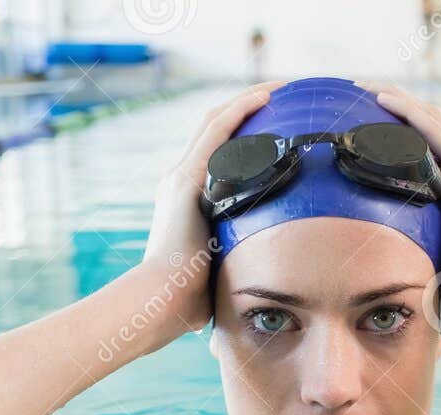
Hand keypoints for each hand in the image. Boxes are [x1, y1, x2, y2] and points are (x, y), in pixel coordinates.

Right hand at [141, 82, 280, 333]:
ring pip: (215, 121)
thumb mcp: (215, 271)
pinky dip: (242, 110)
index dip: (238, 129)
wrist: (158, 300)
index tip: (269, 120)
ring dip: (248, 100)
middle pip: (213, 127)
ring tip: (281, 88)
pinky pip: (218, 131)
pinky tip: (266, 97)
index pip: (212, 152)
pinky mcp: (187, 180)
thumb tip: (259, 280)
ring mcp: (180, 178)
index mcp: (184, 199)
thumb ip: (232, 264)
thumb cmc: (185, 299)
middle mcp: (178, 181)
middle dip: (246, 106)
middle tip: (282, 94)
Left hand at [356, 82, 440, 343]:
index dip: (398, 124)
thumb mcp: (432, 256)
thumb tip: (380, 266)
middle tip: (358, 91)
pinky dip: (409, 113)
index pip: (426, 143)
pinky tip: (384, 100)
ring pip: (429, 118)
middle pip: (427, 123)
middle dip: (393, 102)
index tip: (365, 115)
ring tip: (364, 86)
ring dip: (396, 98)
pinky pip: (435, 132)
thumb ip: (412, 249)